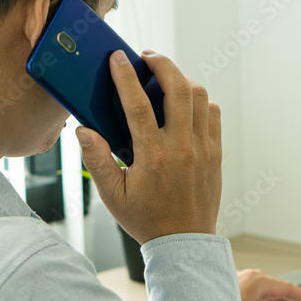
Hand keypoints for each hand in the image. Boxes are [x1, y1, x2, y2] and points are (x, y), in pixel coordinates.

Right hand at [77, 50, 220, 243]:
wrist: (184, 242)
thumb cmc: (146, 219)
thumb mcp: (112, 195)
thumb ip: (97, 160)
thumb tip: (83, 130)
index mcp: (153, 157)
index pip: (138, 105)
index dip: (126, 77)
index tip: (118, 57)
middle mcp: (182, 149)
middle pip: (178, 89)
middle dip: (162, 64)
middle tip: (147, 57)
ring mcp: (204, 149)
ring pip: (200, 97)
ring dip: (182, 80)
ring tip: (165, 77)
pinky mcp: (216, 153)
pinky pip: (213, 114)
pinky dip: (200, 101)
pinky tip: (184, 102)